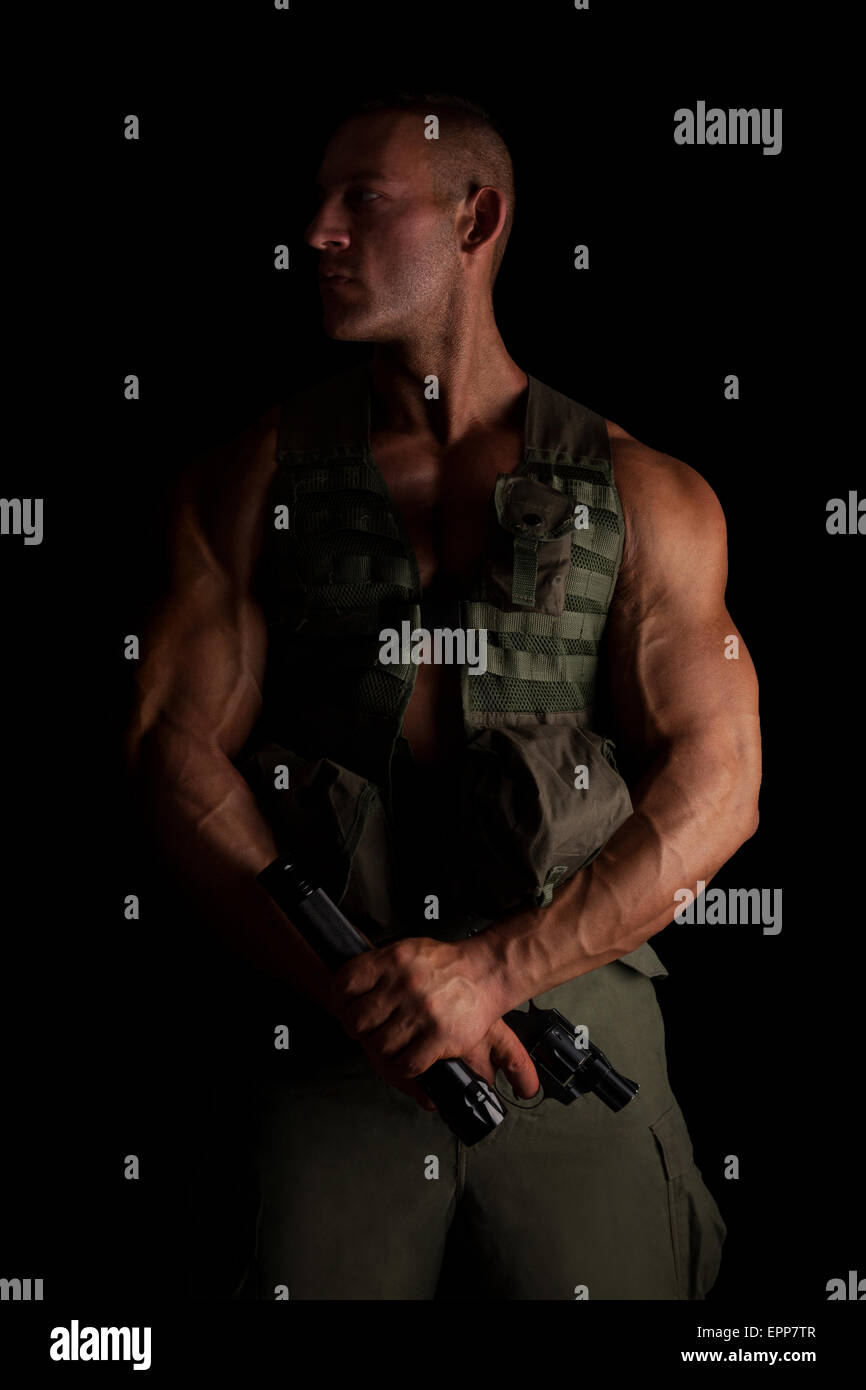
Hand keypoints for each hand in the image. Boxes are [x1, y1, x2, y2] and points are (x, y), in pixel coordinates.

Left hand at [326, 935, 539, 1110]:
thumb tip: (346, 993)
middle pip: (357, 1021)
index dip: (339, 1002)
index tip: (344, 1007)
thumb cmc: (445, 964)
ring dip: (382, 1049)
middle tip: (369, 1029)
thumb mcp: (406, 951)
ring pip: (379, 1046)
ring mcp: (422, 1012)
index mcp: (392, 960)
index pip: (344, 985)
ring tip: (392, 1041)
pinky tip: (407, 1056)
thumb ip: (378, 969)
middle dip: (359, 1029)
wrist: (487, 972)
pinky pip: (406, 1065)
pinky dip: (401, 1066)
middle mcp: (405, 985)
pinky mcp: (441, 1037)